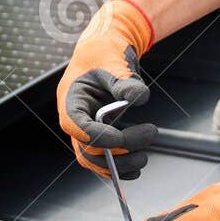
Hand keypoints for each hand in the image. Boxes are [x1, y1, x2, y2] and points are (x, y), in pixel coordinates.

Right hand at [56, 0, 157, 178]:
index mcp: (71, 99)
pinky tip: (137, 165)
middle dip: (118, 150)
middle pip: (87, 149)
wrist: (106, 52)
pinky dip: (119, 168)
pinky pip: (103, 160)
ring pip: (94, 160)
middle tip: (148, 134)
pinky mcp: (100, 135)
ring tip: (144, 156)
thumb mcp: (114, 61)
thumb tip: (138, 98)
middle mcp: (75, 119)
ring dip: (119, 165)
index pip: (74, 125)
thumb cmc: (105, 53)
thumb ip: (125, 80)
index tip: (120, 138)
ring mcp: (86, 129)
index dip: (96, 136)